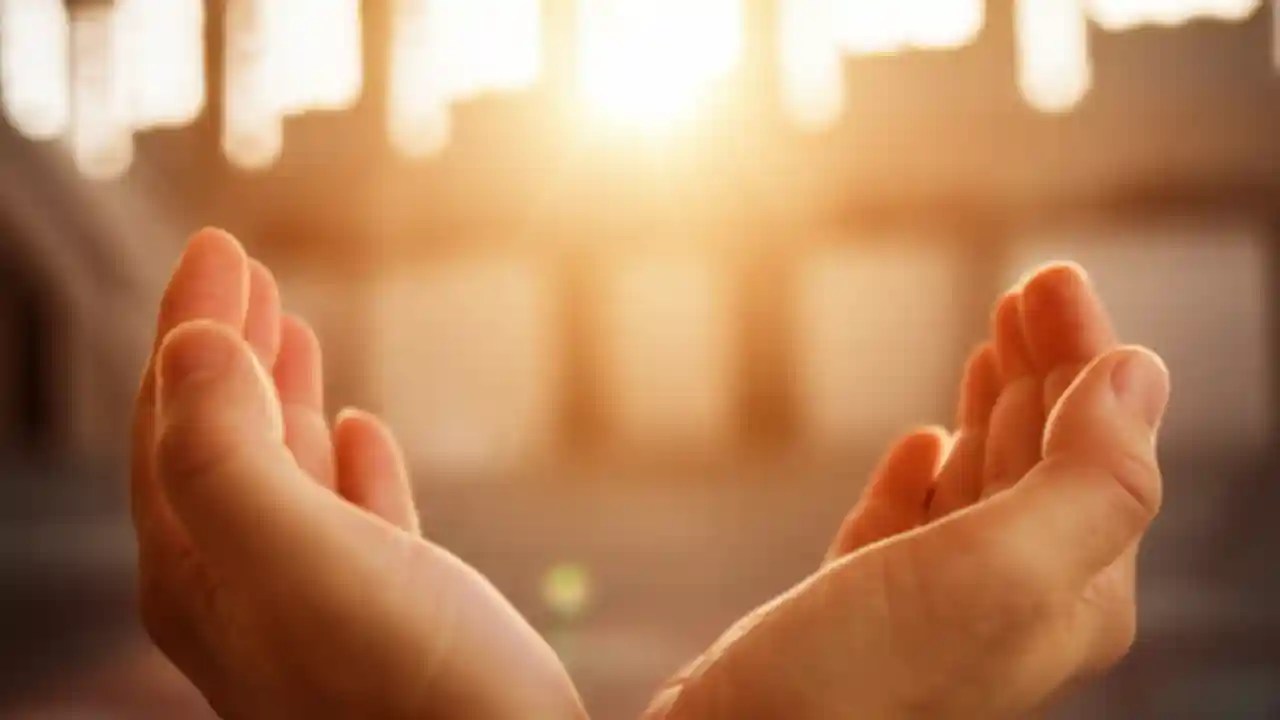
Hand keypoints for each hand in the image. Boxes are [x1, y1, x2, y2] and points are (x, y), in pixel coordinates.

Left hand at [131, 229, 585, 719]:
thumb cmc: (408, 690)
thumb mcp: (298, 563)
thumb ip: (224, 455)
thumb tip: (185, 345)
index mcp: (202, 572)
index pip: (172, 423)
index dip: (187, 329)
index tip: (220, 245)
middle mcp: (247, 592)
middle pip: (215, 442)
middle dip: (223, 349)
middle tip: (243, 264)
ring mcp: (321, 609)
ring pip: (282, 476)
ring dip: (280, 394)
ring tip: (291, 326)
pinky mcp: (394, 620)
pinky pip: (352, 518)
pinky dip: (347, 463)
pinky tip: (361, 430)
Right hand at [647, 264, 1169, 718]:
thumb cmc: (858, 682)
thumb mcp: (995, 576)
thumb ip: (1090, 481)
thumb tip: (1141, 376)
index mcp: (1068, 595)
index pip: (1098, 449)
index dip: (1084, 356)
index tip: (1049, 277)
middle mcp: (1013, 606)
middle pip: (1046, 461)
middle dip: (1044, 369)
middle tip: (1027, 288)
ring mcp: (933, 613)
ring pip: (982, 489)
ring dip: (993, 410)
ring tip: (990, 345)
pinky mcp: (860, 615)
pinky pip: (910, 528)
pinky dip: (923, 477)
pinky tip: (922, 445)